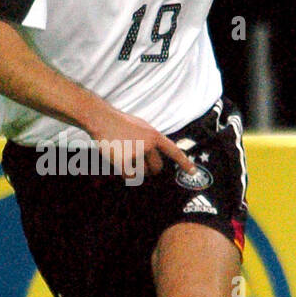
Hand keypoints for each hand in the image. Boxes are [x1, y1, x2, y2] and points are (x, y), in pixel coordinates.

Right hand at [82, 104, 199, 179]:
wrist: (103, 120)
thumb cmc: (120, 122)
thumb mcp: (142, 126)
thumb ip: (150, 139)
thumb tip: (156, 152)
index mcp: (154, 136)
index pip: (173, 151)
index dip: (184, 162)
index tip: (193, 171)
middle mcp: (148, 145)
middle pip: (157, 168)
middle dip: (152, 171)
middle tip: (144, 168)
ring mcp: (136, 153)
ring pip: (143, 173)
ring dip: (137, 171)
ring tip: (127, 159)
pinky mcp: (124, 161)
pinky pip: (130, 176)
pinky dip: (126, 174)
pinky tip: (120, 164)